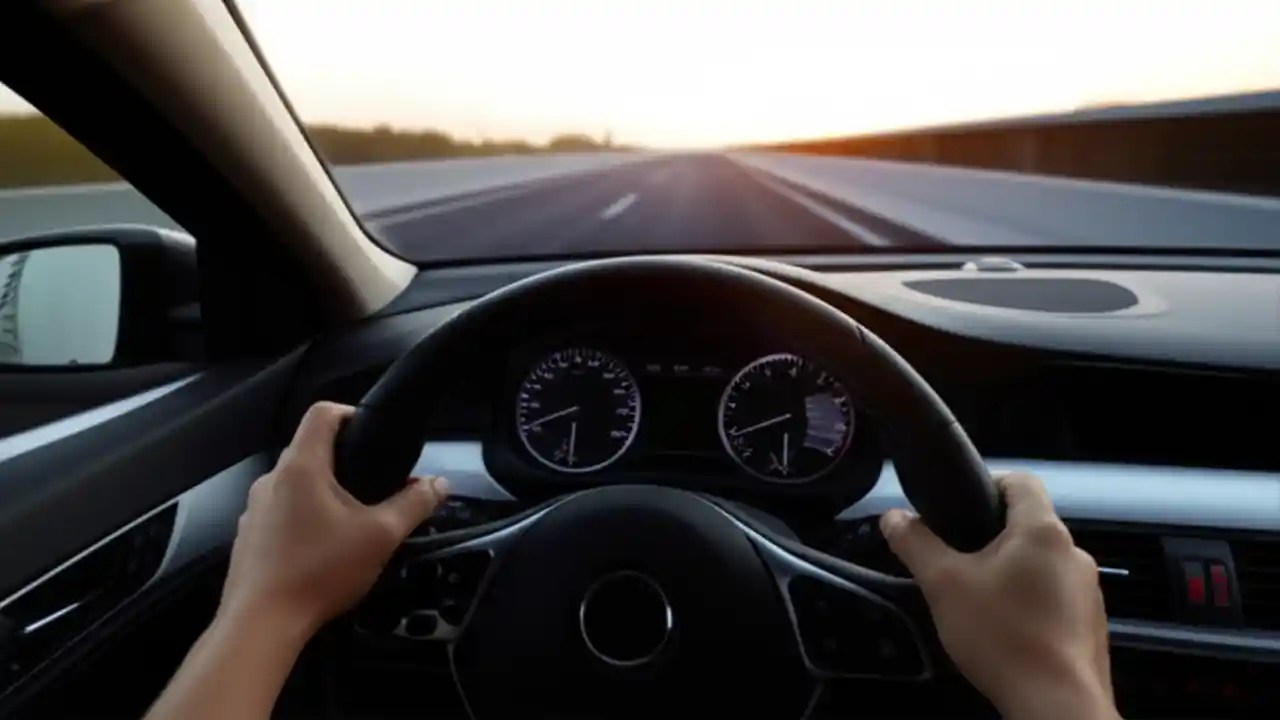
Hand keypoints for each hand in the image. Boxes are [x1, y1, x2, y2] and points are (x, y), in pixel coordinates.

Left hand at [219, 402, 448, 637]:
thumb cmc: (322, 570)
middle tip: (377, 485)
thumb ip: (413, 505)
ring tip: (352, 520)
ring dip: (324, 492)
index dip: (351, 413)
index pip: (322, 413)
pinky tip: (321, 549)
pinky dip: (303, 518)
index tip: (375, 435)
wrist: (261, 624)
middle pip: (310, 450)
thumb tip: (439, 483)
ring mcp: (253, 509)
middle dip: (345, 461)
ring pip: (295, 485)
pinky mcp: (247, 537)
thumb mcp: (380, 536)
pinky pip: (280, 513)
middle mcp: (270, 479)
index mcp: (301, 466)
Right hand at [881, 472, 1116, 719]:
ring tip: (978, 600)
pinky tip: (1007, 629)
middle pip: (1028, 525)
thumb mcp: (943, 585)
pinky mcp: (1092, 624)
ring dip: (1012, 572)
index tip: (957, 508)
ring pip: (1042, 564)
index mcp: (1043, 530)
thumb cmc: (1000, 633)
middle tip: (955, 561)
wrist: (1055, 704)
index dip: (986, 483)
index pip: (1020, 480)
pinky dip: (1031, 602)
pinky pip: (1056, 597)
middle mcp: (1075, 552)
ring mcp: (1090, 591)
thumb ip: (916, 544)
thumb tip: (892, 516)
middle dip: (991, 538)